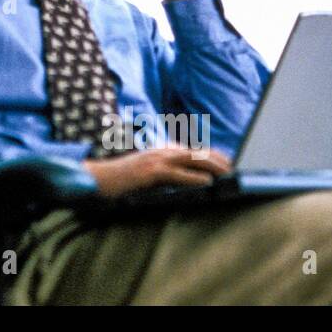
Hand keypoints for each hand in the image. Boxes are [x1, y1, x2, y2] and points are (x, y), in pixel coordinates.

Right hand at [82, 142, 232, 197]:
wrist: (99, 178)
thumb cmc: (121, 178)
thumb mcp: (145, 171)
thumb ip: (162, 171)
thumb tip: (180, 176)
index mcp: (160, 151)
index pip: (190, 150)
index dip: (210, 154)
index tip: (226, 160)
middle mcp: (160, 152)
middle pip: (194, 152)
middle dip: (216, 158)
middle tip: (233, 167)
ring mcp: (155, 161)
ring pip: (189, 160)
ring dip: (211, 165)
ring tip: (227, 172)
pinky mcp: (150, 173)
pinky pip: (176, 174)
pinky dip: (193, 177)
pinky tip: (206, 182)